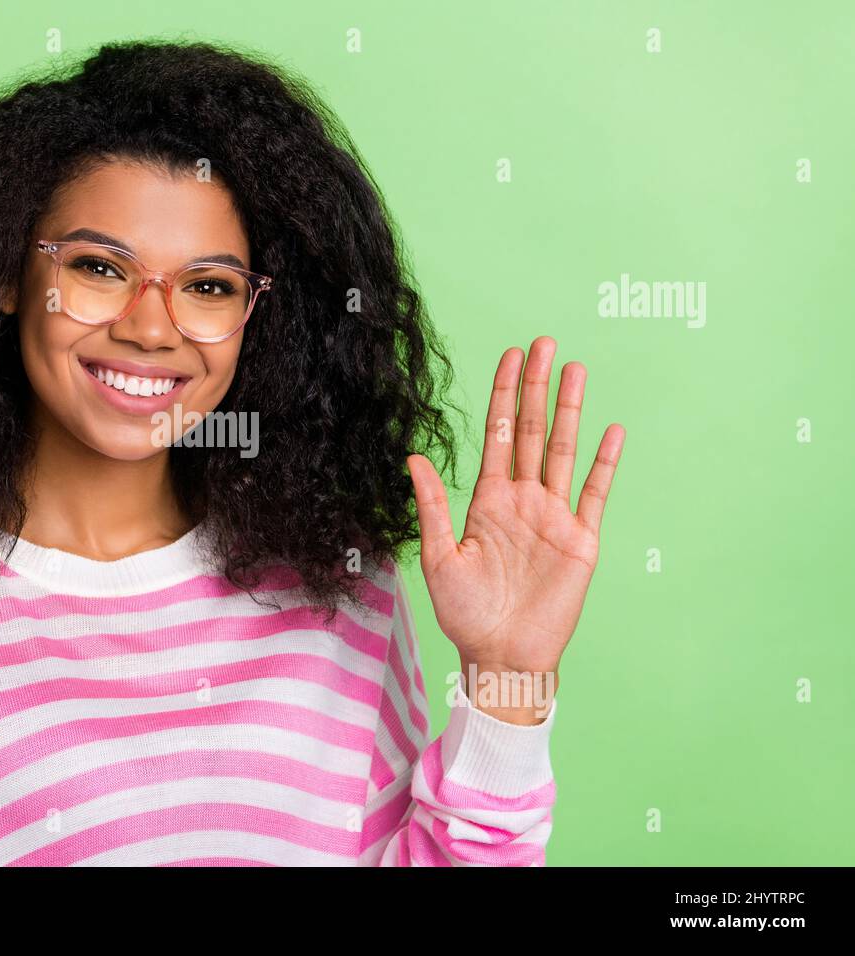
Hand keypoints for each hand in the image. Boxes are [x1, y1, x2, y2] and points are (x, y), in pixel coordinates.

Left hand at [406, 336, 624, 722]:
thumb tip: (412, 456)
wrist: (502, 656)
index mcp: (488, 501)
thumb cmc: (465, 614)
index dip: (502, 395)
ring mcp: (553, 516)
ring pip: (562, 451)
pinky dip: (603, 462)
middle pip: (530, 431)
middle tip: (544, 343)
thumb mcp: (439, 558)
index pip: (496, 435)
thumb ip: (431, 506)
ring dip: (569, 410)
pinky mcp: (580, 540)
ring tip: (576, 369)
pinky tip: (611, 430)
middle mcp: (522, 500)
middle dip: (536, 387)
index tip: (510, 357)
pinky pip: (594, 493)